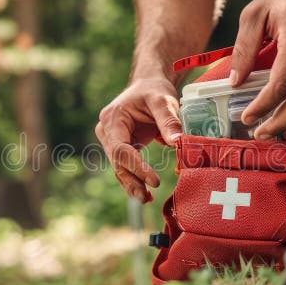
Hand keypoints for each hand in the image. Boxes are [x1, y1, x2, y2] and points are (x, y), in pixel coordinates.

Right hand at [95, 77, 182, 202]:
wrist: (147, 84)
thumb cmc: (154, 90)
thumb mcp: (163, 101)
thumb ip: (169, 122)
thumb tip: (178, 144)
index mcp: (113, 119)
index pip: (121, 149)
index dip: (136, 166)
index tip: (154, 180)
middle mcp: (107, 131)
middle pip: (117, 161)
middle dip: (132, 180)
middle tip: (147, 196)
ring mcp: (111, 140)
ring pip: (119, 167)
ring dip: (132, 184)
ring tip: (146, 199)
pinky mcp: (120, 146)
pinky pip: (125, 166)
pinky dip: (134, 179)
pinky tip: (144, 194)